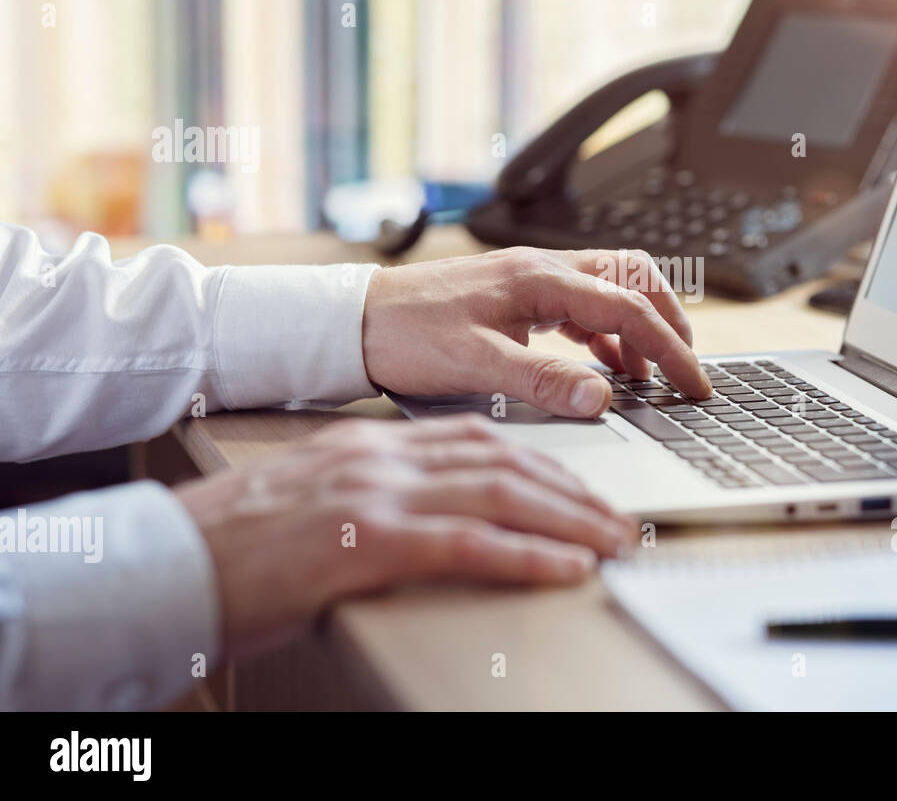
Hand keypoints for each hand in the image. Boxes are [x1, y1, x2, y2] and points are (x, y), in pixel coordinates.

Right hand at [175, 415, 638, 658]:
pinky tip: (563, 569)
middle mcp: (383, 458)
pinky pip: (465, 544)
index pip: (481, 440)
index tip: (583, 490)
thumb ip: (377, 491)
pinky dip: (524, 555)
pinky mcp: (364, 543)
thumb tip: (440, 511)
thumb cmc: (238, 540)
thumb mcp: (317, 497)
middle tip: (618, 519)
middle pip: (505, 461)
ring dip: (568, 520)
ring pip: (500, 493)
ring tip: (613, 543)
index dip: (544, 464)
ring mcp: (374, 496)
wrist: (164, 559)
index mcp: (373, 444)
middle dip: (573, 492)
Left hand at [361, 247, 711, 417]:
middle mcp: (544, 270)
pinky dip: (607, 333)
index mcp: (541, 280)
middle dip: (671, 320)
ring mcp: (532, 280)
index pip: (630, 309)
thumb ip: (541, 381)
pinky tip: (603, 367)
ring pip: (610, 288)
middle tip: (686, 367)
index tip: (694, 385)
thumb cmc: (405, 334)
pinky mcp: (519, 296)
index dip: (672, 349)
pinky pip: (582, 304)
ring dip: (640, 326)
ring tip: (651, 375)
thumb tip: (601, 396)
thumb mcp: (475, 364)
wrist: (354, 320)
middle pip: (634, 279)